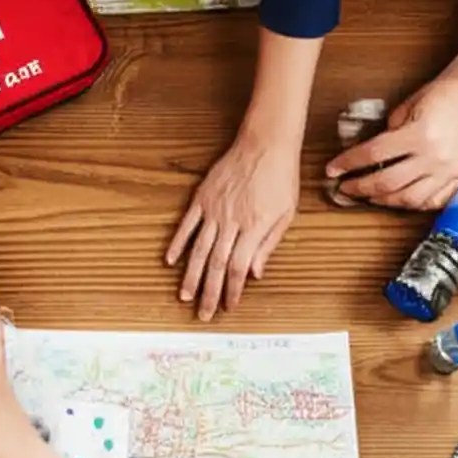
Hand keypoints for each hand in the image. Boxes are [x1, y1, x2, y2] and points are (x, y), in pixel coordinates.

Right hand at [165, 136, 297, 320]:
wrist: (266, 144)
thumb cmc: (280, 178)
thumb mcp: (286, 214)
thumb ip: (269, 244)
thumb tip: (255, 273)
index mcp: (253, 228)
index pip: (239, 268)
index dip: (233, 290)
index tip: (228, 306)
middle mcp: (231, 222)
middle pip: (217, 265)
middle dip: (209, 292)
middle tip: (203, 313)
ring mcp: (214, 210)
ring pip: (199, 250)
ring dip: (191, 275)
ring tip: (184, 295)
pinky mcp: (202, 198)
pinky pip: (187, 225)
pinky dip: (177, 243)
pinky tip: (170, 260)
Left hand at [326, 74, 457, 209]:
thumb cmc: (438, 96)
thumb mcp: (405, 109)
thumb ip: (386, 134)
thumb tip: (365, 156)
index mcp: (419, 134)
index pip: (374, 154)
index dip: (348, 163)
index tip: (333, 169)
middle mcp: (434, 155)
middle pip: (388, 182)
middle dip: (360, 187)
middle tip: (345, 187)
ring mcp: (448, 169)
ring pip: (409, 198)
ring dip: (383, 200)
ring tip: (368, 196)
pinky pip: (431, 201)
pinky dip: (411, 204)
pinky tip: (397, 199)